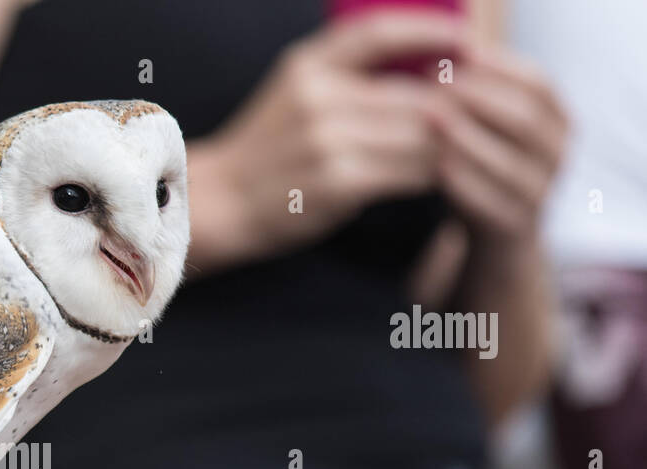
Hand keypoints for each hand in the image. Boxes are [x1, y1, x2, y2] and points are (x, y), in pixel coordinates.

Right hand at [188, 10, 464, 270]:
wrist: (218, 204)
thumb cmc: (266, 153)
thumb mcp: (294, 94)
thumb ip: (346, 75)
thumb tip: (426, 68)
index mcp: (308, 66)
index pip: (381, 32)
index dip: (431, 31)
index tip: (466, 43)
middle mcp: (318, 96)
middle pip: (414, 93)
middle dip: (453, 105)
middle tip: (482, 116)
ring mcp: (328, 140)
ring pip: (417, 134)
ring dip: (447, 145)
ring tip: (466, 151)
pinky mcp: (339, 181)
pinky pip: (406, 172)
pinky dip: (429, 174)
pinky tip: (439, 179)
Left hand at [430, 43, 568, 246]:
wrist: (496, 240)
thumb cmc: (483, 171)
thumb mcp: (488, 131)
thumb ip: (477, 101)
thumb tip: (440, 61)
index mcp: (559, 122)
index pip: (539, 84)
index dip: (501, 67)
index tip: (461, 54)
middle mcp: (558, 155)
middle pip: (525, 117)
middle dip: (478, 96)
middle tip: (436, 84)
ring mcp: (542, 193)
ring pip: (509, 161)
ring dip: (467, 136)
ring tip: (430, 117)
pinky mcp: (516, 226)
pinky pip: (492, 202)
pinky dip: (464, 182)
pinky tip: (436, 165)